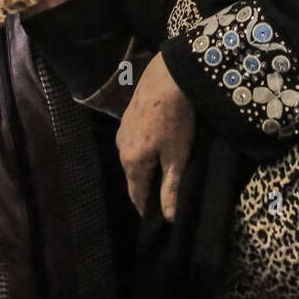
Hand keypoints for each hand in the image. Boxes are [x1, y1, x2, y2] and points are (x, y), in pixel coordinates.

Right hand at [116, 53, 193, 219]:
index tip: (157, 218)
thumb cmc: (175, 119)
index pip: (137, 195)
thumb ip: (171, 188)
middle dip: (146, 189)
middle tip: (162, 198)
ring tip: (160, 174)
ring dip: (144, 169)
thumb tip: (169, 219)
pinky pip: (132, 144)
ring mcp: (121, 133)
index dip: (147, 209)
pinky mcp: (126, 120)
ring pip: (132, 160)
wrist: (167, 78)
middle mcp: (121, 150)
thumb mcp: (177, 156)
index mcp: (132, 163)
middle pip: (133, 178)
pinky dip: (142, 152)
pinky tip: (155, 148)